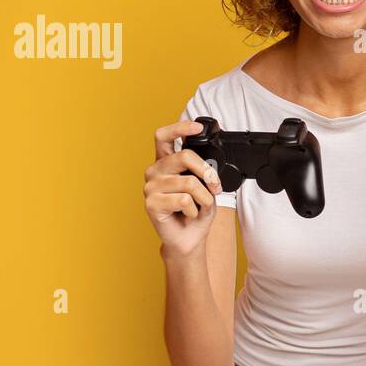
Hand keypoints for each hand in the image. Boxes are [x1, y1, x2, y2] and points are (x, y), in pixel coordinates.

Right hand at [144, 120, 224, 257]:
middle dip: (207, 172)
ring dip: (204, 198)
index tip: (197, 127)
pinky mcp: (151, 203)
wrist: (189, 239)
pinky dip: (194, 210)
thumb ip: (203, 173)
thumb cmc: (196, 212)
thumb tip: (209, 170)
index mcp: (166, 162)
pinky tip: (188, 214)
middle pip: (185, 156)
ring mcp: (150, 187)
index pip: (164, 136)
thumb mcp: (205, 187)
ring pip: (189, 182)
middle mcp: (155, 171)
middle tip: (214, 187)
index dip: (179, 128)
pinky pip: (183, 200)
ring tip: (199, 207)